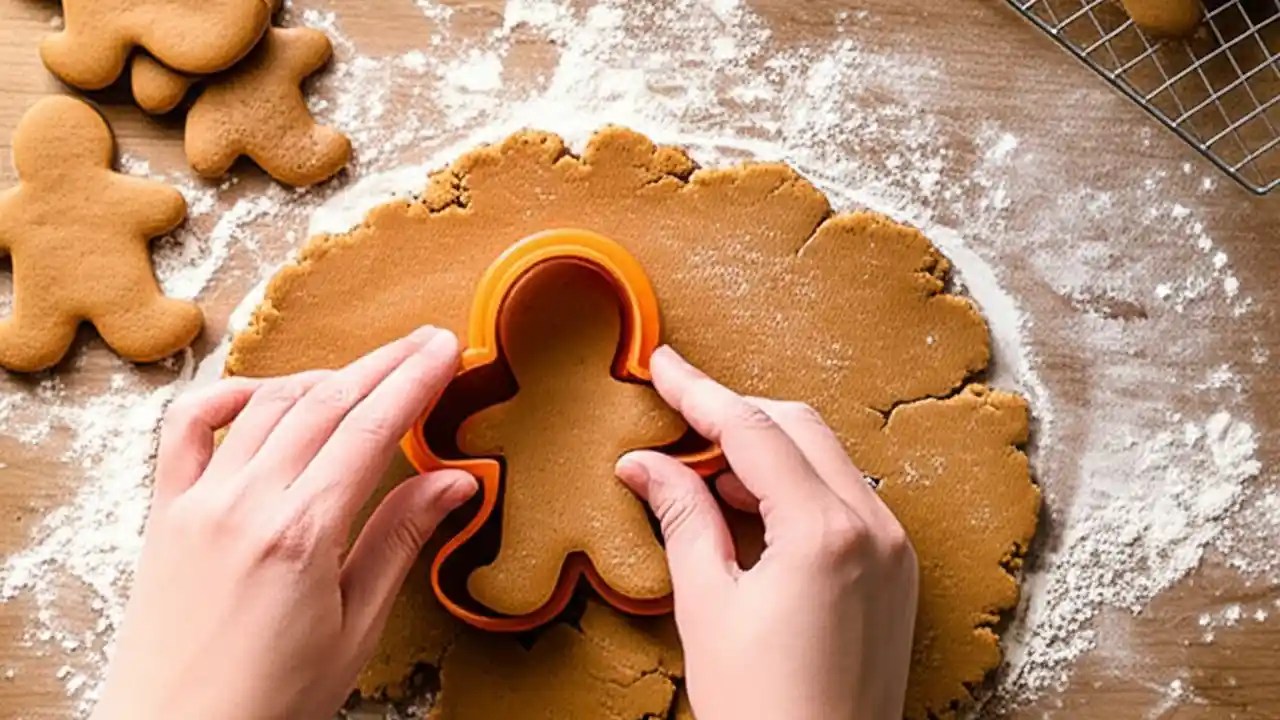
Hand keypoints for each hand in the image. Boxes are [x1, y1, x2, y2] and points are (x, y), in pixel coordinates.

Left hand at [93, 326, 476, 719]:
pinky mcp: (165, 511)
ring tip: (366, 373)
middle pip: (325, 403)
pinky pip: (189, 426)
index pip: (371, 430)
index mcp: (302, 534)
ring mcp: (198, 501)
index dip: (414, 381)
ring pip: (267, 404)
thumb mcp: (355, 628)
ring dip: (323, 378)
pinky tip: (266, 395)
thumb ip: (399, 542)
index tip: (446, 350)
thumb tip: (453, 483)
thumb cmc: (270, 701)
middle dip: (382, 365)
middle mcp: (246, 503)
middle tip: (424, 342)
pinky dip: (231, 395)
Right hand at [616, 347, 917, 719]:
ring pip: (826, 458)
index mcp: (824, 533)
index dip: (700, 392)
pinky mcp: (896, 573)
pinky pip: (845, 498)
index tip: (664, 365)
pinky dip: (796, 486)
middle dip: (736, 413)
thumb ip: (682, 519)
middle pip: (798, 428)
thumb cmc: (763, 712)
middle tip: (678, 415)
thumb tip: (646, 465)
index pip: (753, 432)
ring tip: (704, 472)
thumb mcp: (707, 609)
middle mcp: (873, 528)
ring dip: (766, 450)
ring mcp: (893, 550)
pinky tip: (752, 506)